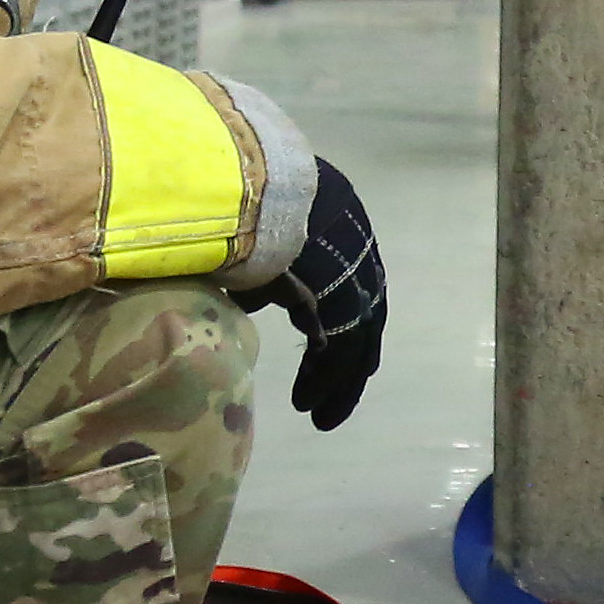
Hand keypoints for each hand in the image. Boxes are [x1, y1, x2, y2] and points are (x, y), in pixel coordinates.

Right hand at [233, 158, 384, 429]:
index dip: (333, 334)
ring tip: (320, 418)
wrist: (260, 184)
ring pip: (355, 345)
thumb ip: (260, 276)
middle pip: (358, 327)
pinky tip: (309, 404)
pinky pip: (343, 350)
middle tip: (326, 406)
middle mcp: (356, 259)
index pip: (343, 297)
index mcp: (338, 240)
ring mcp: (355, 279)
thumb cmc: (245, 208)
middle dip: (343, 370)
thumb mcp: (255, 246)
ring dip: (337, 384)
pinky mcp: (344, 300)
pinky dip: (327, 379)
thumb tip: (254, 301)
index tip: (320, 361)